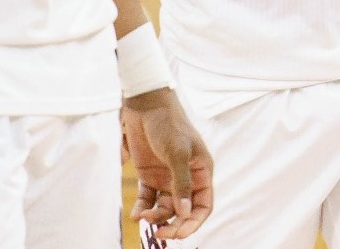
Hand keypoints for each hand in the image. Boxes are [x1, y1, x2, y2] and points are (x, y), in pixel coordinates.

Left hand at [123, 89, 213, 242]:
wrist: (146, 105)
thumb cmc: (169, 124)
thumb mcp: (178, 153)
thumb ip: (182, 183)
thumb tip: (185, 212)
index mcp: (201, 172)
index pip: (203, 205)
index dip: (194, 222)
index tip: (180, 234)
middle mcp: (186, 178)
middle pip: (183, 211)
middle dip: (173, 224)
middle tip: (160, 234)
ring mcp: (167, 177)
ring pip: (164, 207)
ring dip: (156, 216)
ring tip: (143, 216)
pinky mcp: (149, 175)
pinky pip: (147, 199)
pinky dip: (142, 208)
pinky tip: (136, 214)